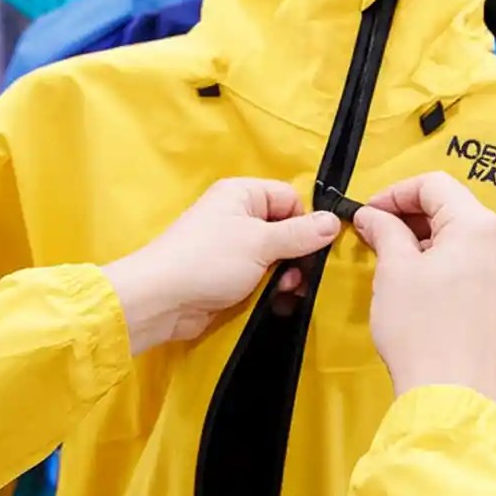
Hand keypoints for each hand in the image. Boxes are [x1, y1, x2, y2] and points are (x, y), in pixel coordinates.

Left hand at [103, 178, 340, 354]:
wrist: (161, 301)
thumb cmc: (209, 261)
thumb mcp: (261, 243)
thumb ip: (300, 234)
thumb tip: (334, 221)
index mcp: (242, 194)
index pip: (290, 198)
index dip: (305, 221)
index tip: (314, 247)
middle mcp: (237, 216)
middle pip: (286, 229)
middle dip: (299, 254)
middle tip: (301, 276)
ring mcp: (232, 247)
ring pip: (277, 257)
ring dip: (287, 275)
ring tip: (286, 290)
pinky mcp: (228, 276)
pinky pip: (261, 277)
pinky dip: (272, 288)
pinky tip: (277, 301)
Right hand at [352, 172, 495, 405]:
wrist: (453, 392)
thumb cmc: (421, 329)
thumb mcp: (394, 270)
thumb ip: (385, 231)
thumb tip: (372, 216)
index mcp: (478, 225)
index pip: (434, 185)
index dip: (395, 193)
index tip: (369, 212)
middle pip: (454, 208)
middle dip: (411, 216)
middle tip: (376, 235)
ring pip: (465, 237)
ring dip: (428, 240)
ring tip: (395, 262)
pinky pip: (476, 263)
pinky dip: (447, 262)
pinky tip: (421, 284)